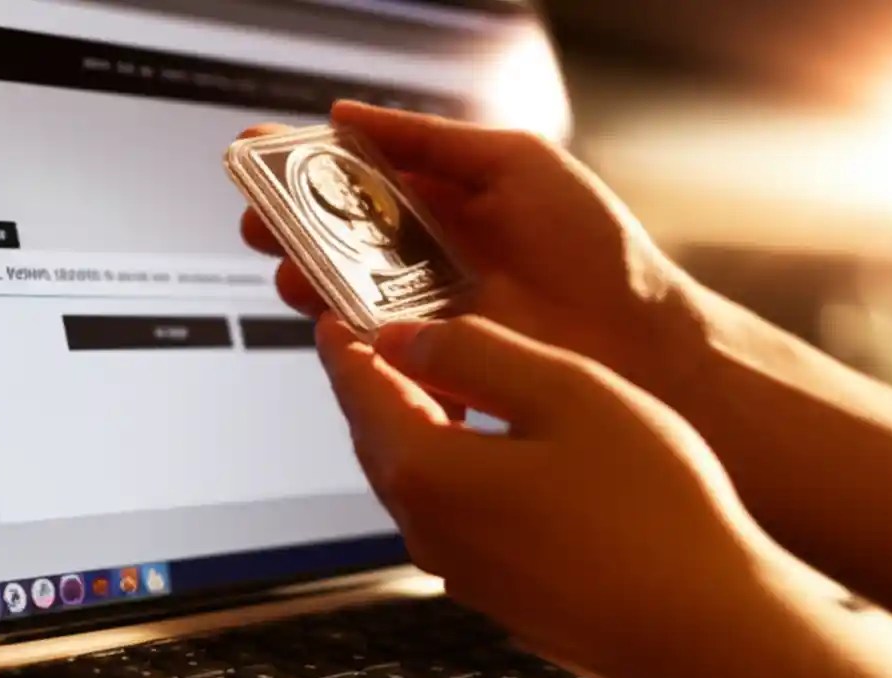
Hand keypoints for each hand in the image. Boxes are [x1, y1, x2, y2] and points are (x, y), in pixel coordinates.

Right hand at [239, 101, 707, 399]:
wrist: (634, 335)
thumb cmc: (593, 244)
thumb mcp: (514, 161)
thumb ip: (430, 139)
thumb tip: (350, 114)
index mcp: (444, 195)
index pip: (359, 171)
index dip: (308, 160)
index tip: (262, 150)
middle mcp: (427, 248)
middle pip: (337, 230)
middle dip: (289, 220)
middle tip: (257, 213)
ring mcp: (423, 300)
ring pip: (341, 283)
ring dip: (303, 270)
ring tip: (285, 261)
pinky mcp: (424, 351)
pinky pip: (365, 333)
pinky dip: (336, 320)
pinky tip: (322, 307)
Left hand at [315, 311, 776, 677]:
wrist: (709, 626)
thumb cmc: (652, 509)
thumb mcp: (564, 391)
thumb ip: (472, 353)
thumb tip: (402, 339)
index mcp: (427, 474)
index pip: (358, 392)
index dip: (344, 345)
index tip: (334, 318)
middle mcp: (429, 532)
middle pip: (378, 439)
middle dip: (377, 385)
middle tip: (386, 343)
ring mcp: (463, 573)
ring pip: (416, 481)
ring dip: (418, 429)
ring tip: (445, 387)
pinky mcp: (500, 596)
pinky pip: (453, 518)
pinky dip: (454, 473)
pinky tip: (499, 455)